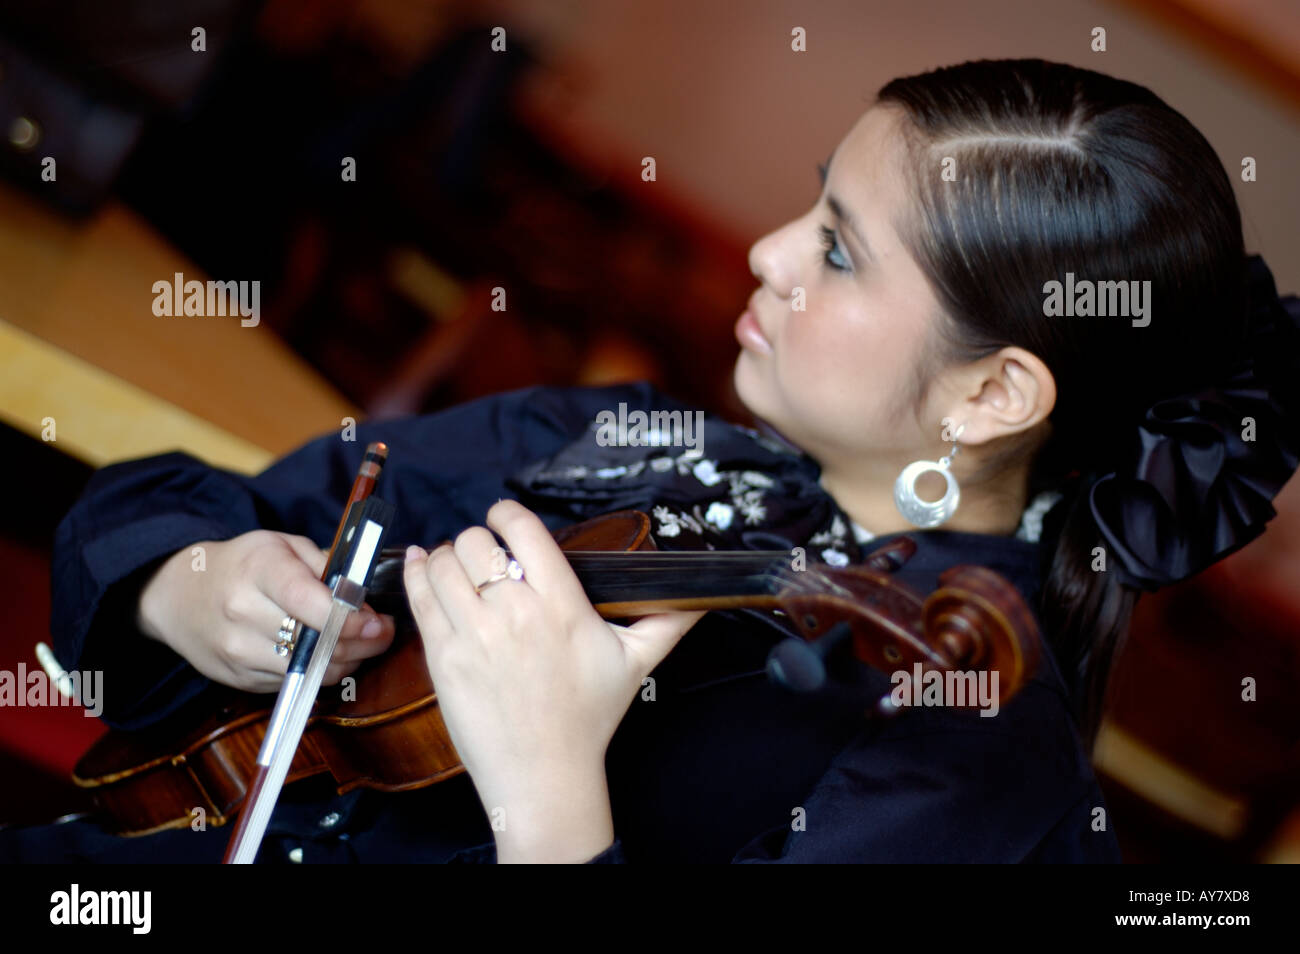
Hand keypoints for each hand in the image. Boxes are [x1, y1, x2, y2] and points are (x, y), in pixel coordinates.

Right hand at [137, 530, 395, 691]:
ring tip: (361, 642)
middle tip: (383, 631)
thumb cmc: (242, 565)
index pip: (308, 602)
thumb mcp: (282, 546)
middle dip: (361, 642)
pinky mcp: (239, 679)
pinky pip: (296, 683)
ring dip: (347, 660)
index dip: (349, 618)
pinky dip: (320, 671)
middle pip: (316, 642)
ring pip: (312, 670)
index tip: (377, 623)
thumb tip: (362, 601)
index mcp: (257, 570)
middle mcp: (242, 613)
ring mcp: (237, 651)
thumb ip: (326, 566)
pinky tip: (328, 653)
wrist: (179, 595)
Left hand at [403, 500, 702, 861]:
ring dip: (447, 559)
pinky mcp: (445, 657)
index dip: (506, 514)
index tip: (504, 520)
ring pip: (444, 564)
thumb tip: (699, 598)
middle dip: (476, 541)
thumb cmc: (587, 718)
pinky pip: (420, 597)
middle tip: (483, 558)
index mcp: (562, 604)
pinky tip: (422, 566)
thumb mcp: (636, 663)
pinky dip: (417, 574)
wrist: (544, 774)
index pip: (523, 529)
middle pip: (476, 542)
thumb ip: (667, 621)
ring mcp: (476, 634)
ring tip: (456, 569)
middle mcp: (517, 612)